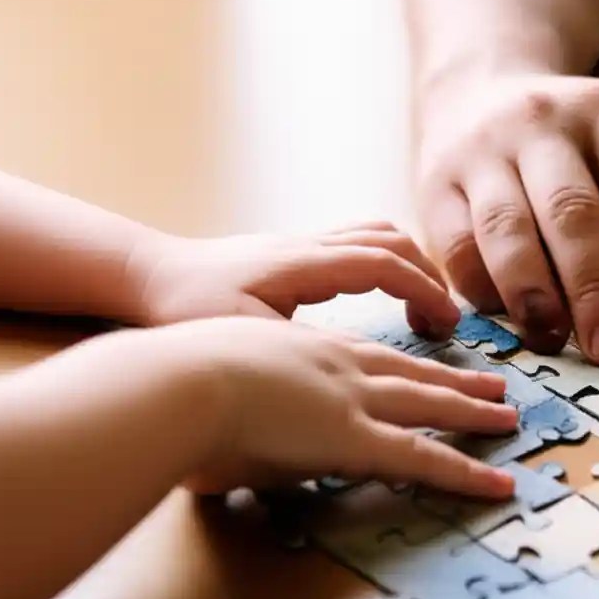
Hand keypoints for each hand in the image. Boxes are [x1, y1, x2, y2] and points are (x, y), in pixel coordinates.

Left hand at [129, 221, 460, 337]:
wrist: (148, 276)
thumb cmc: (186, 307)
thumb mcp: (242, 335)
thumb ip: (296, 347)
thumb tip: (348, 363)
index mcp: (303, 264)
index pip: (383, 264)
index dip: (424, 291)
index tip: (450, 323)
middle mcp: (309, 245)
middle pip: (392, 241)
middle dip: (429, 277)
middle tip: (446, 323)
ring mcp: (302, 243)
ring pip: (377, 235)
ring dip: (411, 266)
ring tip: (424, 310)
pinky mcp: (294, 252)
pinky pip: (357, 242)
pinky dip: (386, 264)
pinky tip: (382, 299)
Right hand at [148, 316, 518, 497]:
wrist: (176, 379)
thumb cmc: (170, 382)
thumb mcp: (206, 378)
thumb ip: (224, 407)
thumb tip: (213, 441)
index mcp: (299, 349)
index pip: (363, 353)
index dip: (396, 359)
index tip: (418, 361)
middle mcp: (335, 366)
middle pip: (408, 370)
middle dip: (451, 377)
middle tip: (490, 383)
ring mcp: (351, 399)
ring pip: (428, 404)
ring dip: (471, 412)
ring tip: (506, 415)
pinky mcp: (356, 440)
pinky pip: (424, 460)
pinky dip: (465, 473)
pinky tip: (496, 485)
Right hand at [415, 72, 598, 361]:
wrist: (475, 90)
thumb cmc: (570, 146)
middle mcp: (541, 126)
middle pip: (573, 212)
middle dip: (593, 286)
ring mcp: (481, 153)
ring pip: (505, 229)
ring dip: (530, 293)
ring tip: (551, 341)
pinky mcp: (433, 186)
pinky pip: (455, 245)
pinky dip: (478, 289)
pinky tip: (502, 321)